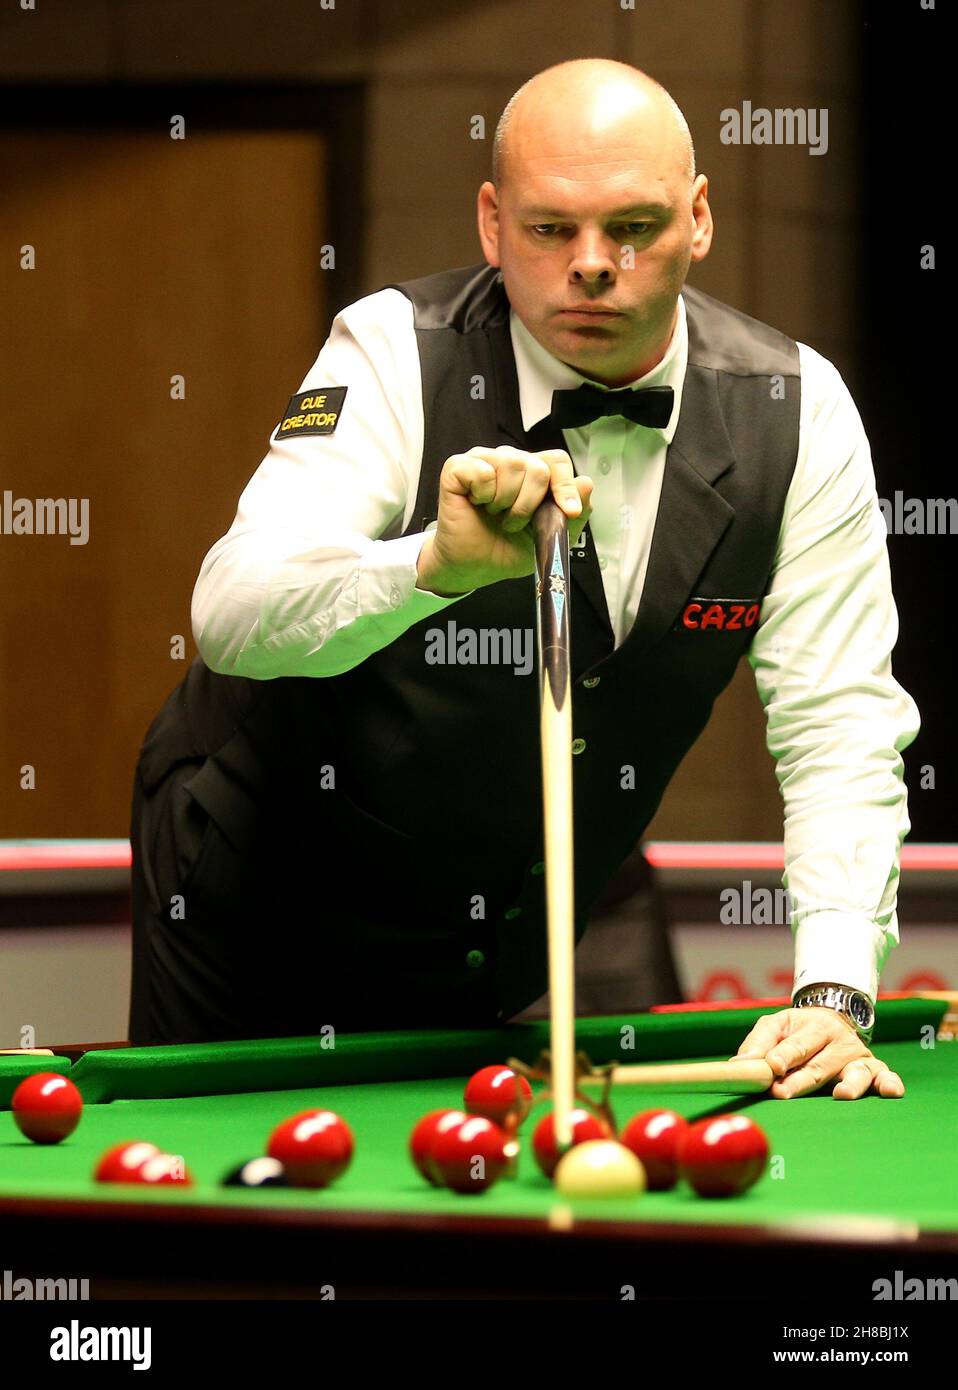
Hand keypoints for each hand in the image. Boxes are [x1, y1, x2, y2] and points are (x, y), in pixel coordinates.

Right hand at [416, 445, 592, 595]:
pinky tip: (477, 503)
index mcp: (533, 473)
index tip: (569, 511)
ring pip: (512, 464)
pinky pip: (481, 471)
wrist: (474, 567)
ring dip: (506, 502)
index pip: (557, 461)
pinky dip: (483, 494)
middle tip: (513, 521)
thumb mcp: (550, 538)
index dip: (565, 485)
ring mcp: (483, 461)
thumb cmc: (506, 548)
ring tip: (495, 515)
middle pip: (537, 466)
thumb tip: (586, 483)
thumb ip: (573, 515)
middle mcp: (509, 461)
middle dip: (529, 504)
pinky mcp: (457, 468)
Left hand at [733, 1006, 904, 1099]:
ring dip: (850, 1083)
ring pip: (855, 1071)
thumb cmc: (796, 1030)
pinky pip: (885, 1075)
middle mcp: (836, 1039)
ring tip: (842, 1095)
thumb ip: (757, 1045)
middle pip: (820, 1063)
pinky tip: (892, 1091)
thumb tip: (738, 1067)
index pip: (796, 1044)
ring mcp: (857, 1055)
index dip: (784, 1056)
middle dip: (802, 1080)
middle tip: (784, 1093)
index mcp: (810, 1026)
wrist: (832, 1017)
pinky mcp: (874, 1067)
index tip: (772, 1067)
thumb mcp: (775, 1026)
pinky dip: (889, 1083)